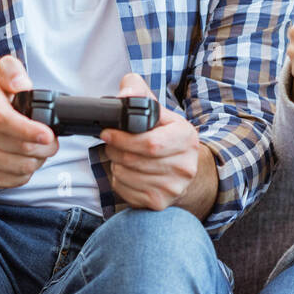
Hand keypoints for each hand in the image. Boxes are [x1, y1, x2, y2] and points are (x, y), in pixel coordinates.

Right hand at [0, 54, 58, 188]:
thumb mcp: (2, 80)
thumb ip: (11, 72)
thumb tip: (20, 84)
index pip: (3, 119)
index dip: (29, 130)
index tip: (48, 135)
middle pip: (20, 147)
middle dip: (45, 146)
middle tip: (50, 140)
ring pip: (22, 166)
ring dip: (39, 159)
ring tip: (37, 148)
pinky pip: (17, 179)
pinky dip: (28, 171)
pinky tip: (24, 159)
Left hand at [101, 72, 200, 209]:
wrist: (185, 167)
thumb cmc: (166, 135)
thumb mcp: (158, 109)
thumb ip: (138, 91)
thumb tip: (124, 96)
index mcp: (187, 137)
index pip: (150, 143)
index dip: (123, 138)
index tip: (107, 133)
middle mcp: (185, 165)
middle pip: (134, 160)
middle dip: (115, 150)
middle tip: (111, 143)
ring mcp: (173, 187)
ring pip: (126, 176)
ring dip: (116, 164)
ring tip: (122, 156)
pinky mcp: (160, 202)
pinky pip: (126, 191)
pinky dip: (119, 180)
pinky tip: (128, 172)